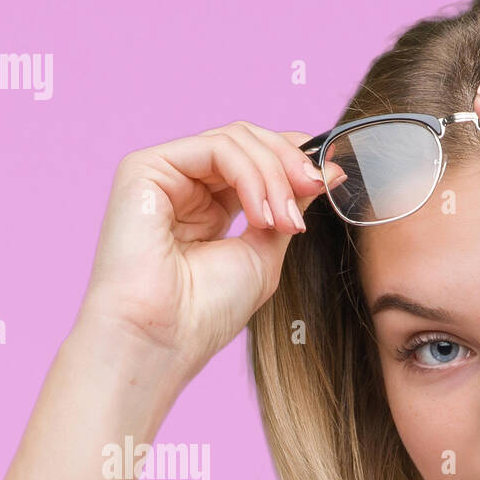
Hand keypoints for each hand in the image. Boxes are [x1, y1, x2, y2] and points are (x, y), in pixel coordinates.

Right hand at [74, 121, 343, 389]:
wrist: (163, 338)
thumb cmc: (207, 312)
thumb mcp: (266, 252)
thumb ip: (289, 207)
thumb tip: (327, 172)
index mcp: (210, 206)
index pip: (256, 159)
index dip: (295, 158)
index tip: (334, 176)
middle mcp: (186, 185)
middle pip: (248, 141)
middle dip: (291, 163)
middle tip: (318, 188)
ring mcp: (164, 174)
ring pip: (236, 140)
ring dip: (275, 176)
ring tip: (287, 224)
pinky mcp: (145, 168)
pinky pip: (215, 148)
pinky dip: (251, 176)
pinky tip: (261, 216)